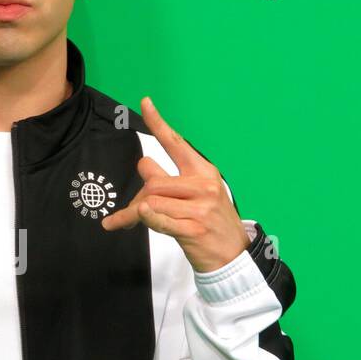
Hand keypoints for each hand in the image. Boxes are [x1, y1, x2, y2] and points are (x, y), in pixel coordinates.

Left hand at [99, 96, 248, 272]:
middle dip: (136, 198)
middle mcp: (203, 186)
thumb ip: (170, 181)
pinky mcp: (194, 229)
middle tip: (129, 212)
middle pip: (154, 182)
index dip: (159, 124)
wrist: (233, 256)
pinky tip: (135, 218)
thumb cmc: (211, 224)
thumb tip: (144, 164)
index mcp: (204, 172)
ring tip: (127, 222)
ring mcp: (200, 208)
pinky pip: (160, 220)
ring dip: (133, 214)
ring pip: (152, 202)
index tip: (145, 103)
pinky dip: (147, 219)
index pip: (176, 144)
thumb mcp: (196, 197)